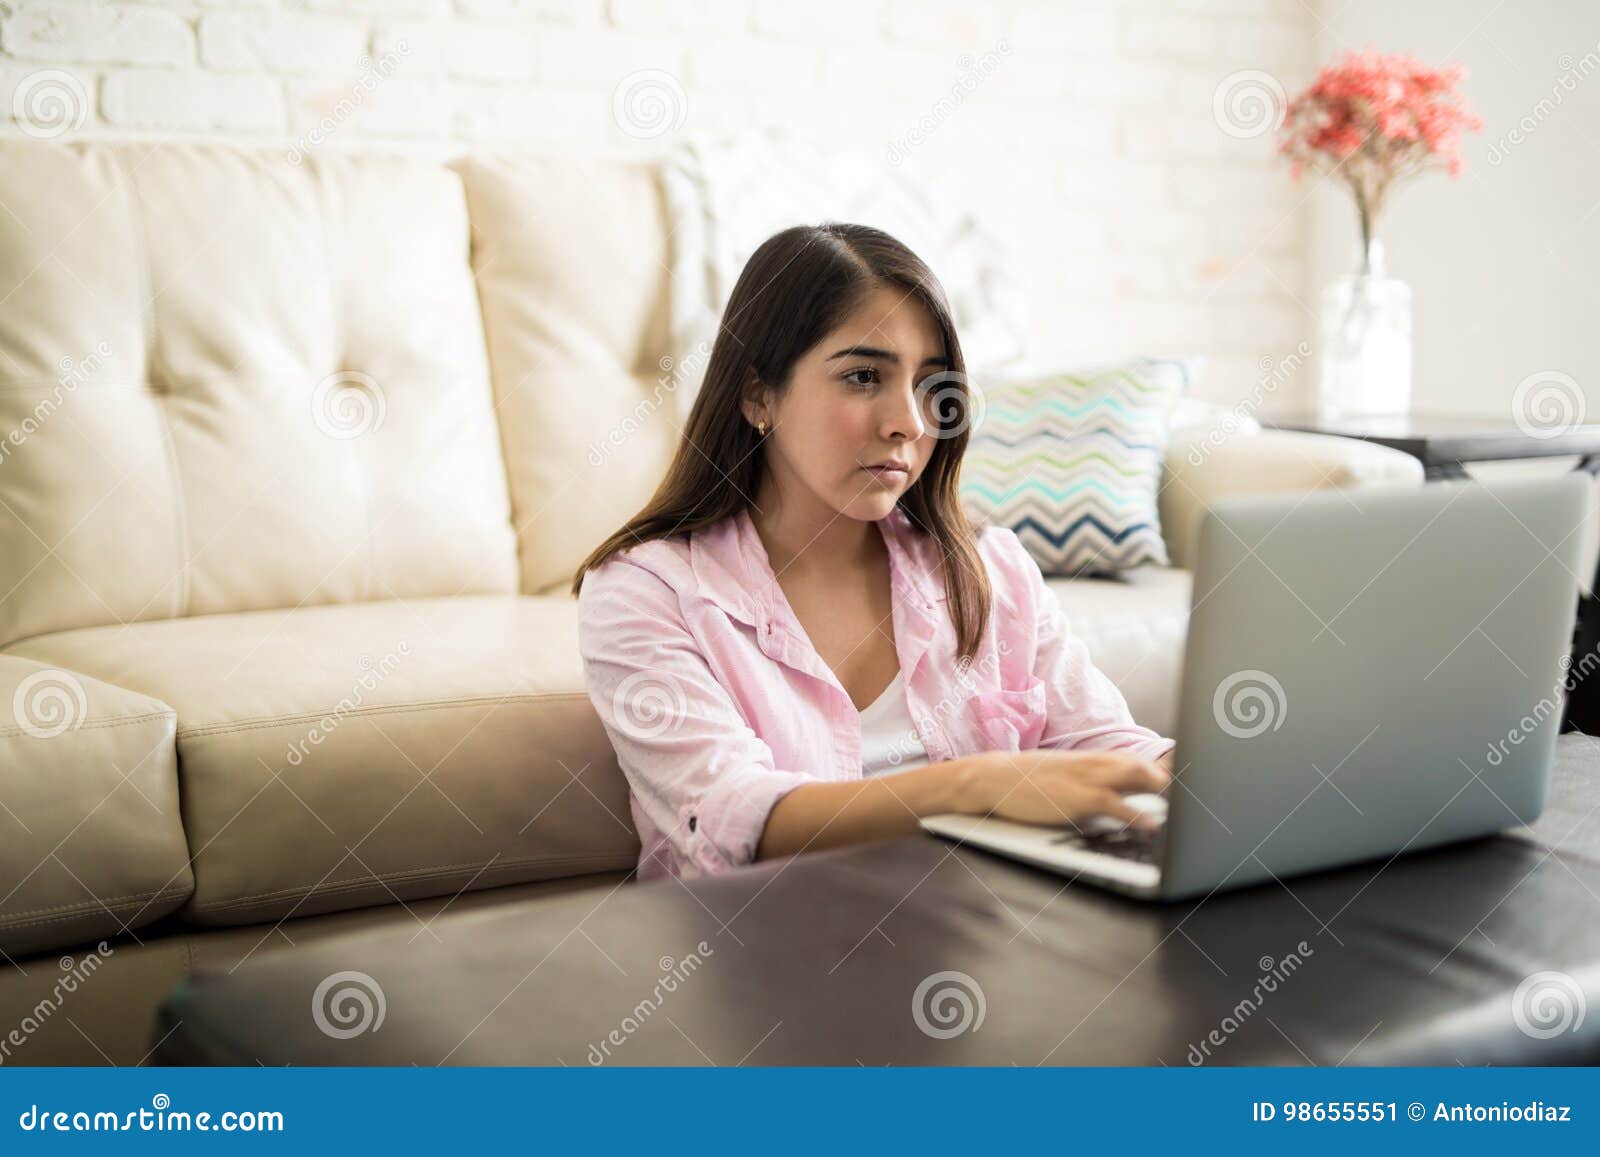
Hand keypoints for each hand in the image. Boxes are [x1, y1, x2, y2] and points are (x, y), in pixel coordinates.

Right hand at [953, 748, 1170, 830]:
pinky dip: (1138, 815)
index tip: (1190, 778)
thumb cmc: (1028, 783)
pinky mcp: (1079, 798)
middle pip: (1145, 766)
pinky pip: (1116, 804)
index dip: (1168, 767)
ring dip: (1162, 791)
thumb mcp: (1064, 776)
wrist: (994, 779)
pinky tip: (1152, 825)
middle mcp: (1096, 764)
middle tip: (1194, 798)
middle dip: (1172, 780)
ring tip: (1182, 808)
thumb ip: (1091, 782)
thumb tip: (1115, 798)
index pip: (1139, 759)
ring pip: (1137, 777)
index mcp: (1094, 760)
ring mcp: (1088, 779)